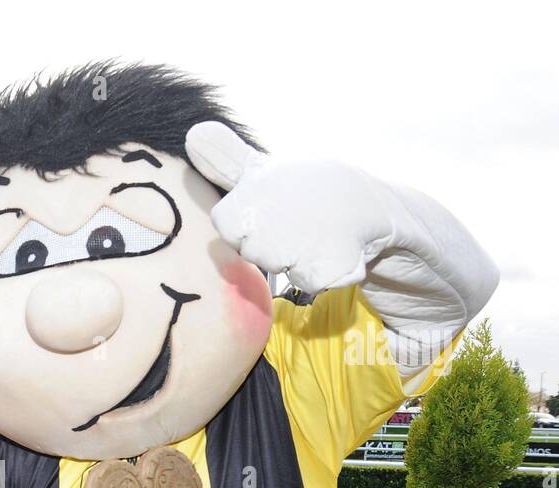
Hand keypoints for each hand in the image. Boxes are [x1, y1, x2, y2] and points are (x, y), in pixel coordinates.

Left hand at [185, 121, 392, 294]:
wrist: (365, 201)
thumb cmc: (302, 190)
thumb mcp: (261, 171)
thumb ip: (226, 160)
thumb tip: (194, 134)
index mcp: (255, 188)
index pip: (226, 226)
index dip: (246, 224)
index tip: (268, 210)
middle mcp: (275, 214)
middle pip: (252, 252)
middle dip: (270, 245)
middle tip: (295, 222)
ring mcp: (303, 242)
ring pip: (282, 268)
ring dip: (297, 258)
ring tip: (315, 233)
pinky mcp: (329, 268)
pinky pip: (312, 282)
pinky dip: (324, 272)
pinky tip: (333, 248)